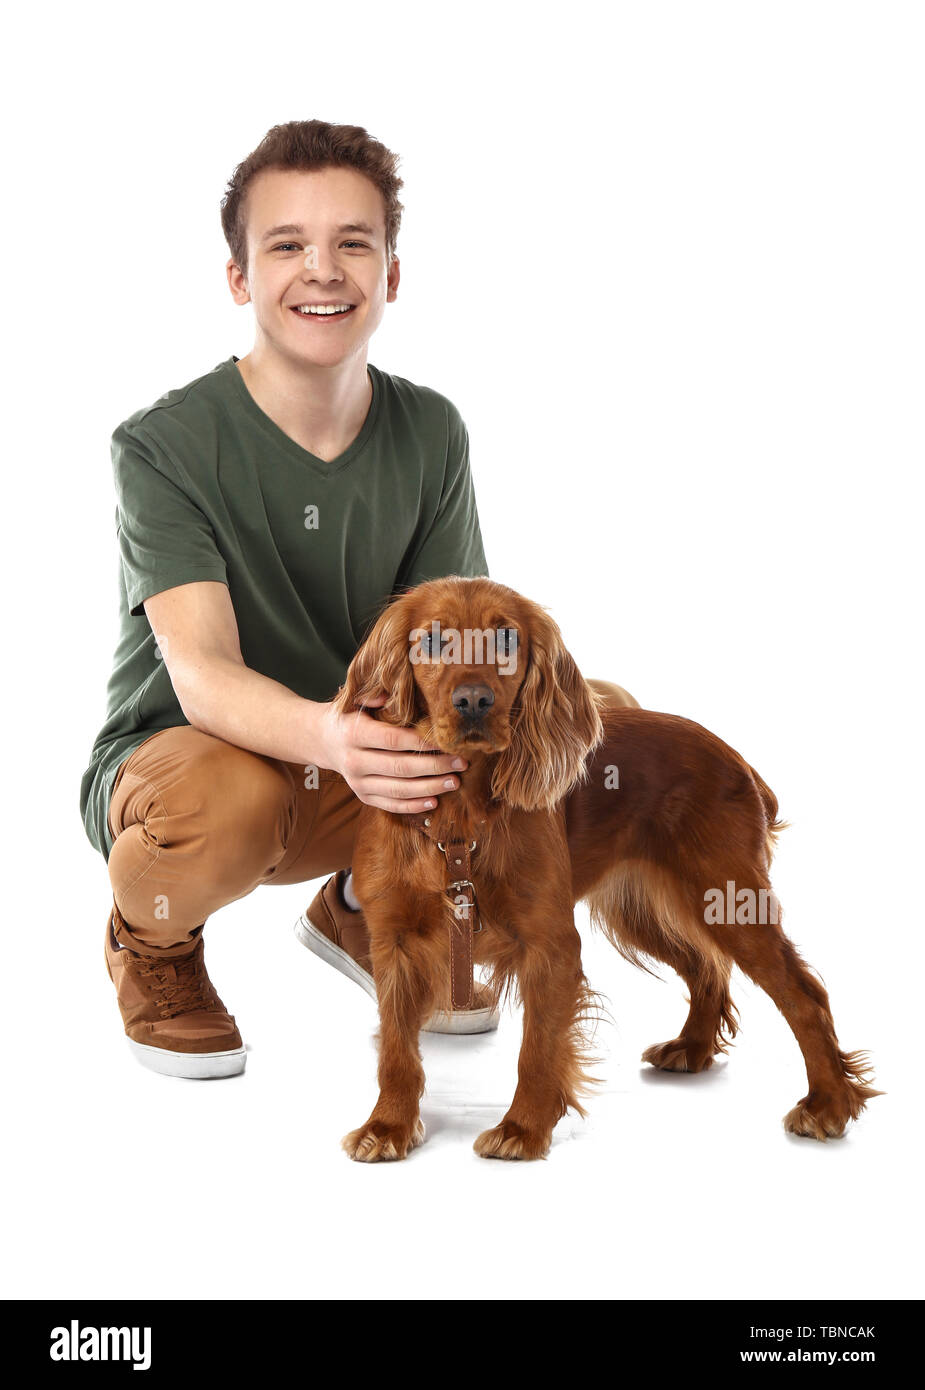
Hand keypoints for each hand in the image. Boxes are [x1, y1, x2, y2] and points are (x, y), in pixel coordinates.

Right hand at [316, 694, 467, 813]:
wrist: (322, 739)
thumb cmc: (348, 715)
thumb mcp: (354, 699)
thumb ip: (375, 695)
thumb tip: (395, 694)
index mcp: (353, 734)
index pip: (392, 739)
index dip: (421, 742)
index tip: (446, 741)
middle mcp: (353, 761)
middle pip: (400, 767)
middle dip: (434, 766)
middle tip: (460, 762)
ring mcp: (357, 782)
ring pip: (398, 790)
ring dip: (430, 787)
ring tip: (454, 782)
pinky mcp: (362, 796)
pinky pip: (390, 805)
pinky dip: (413, 806)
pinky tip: (435, 801)